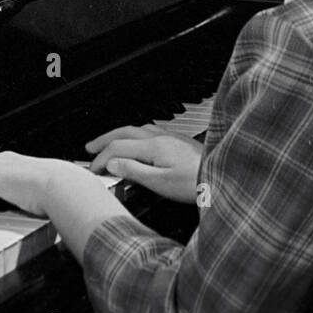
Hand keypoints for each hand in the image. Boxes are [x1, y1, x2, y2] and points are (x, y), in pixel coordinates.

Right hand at [85, 130, 203, 204]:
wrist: (221, 176)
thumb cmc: (194, 183)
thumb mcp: (159, 183)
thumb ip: (134, 171)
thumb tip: (112, 163)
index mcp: (153, 146)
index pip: (118, 148)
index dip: (102, 158)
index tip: (93, 170)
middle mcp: (161, 137)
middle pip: (125, 132)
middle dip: (105, 139)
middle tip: (90, 147)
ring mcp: (171, 137)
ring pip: (138, 130)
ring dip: (120, 136)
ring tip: (110, 143)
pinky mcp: (178, 141)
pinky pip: (149, 132)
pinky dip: (135, 136)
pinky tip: (138, 143)